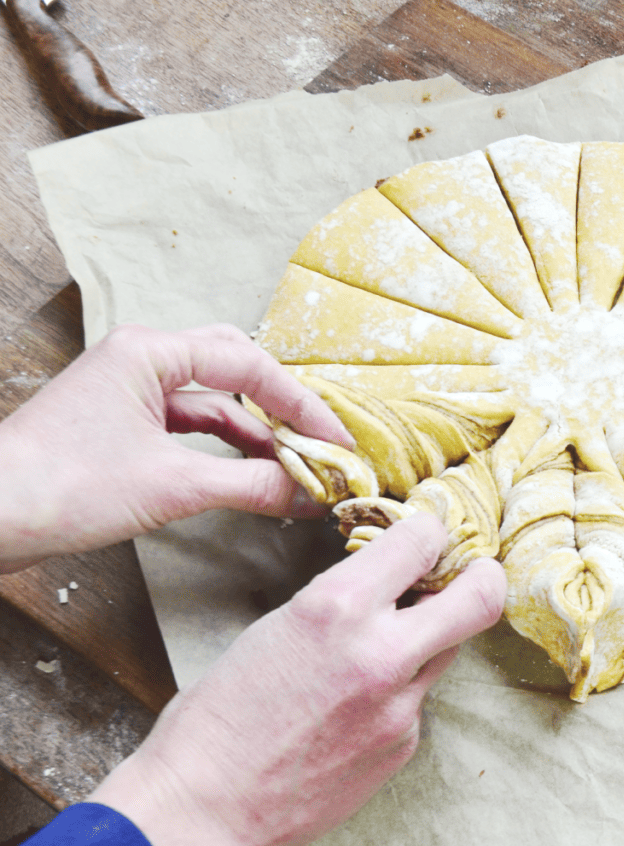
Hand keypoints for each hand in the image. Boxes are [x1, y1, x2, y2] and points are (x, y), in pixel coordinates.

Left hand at [0, 323, 352, 572]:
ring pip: (214, 401)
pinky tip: (254, 475)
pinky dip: (226, 449)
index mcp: (149, 352)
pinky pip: (190, 426)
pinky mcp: (121, 427)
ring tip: (297, 466)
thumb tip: (313, 494)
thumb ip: (254, 486)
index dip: (303, 405)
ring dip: (257, 433)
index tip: (338, 441)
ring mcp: (129, 393)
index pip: (250, 364)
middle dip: (283, 407)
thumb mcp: (174, 486)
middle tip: (323, 443)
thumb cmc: (63, 487)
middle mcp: (141, 361)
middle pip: (236, 369)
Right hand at [89, 512, 507, 845]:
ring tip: (384, 645)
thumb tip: (386, 586)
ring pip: (449, 650)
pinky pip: (418, 700)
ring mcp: (401, 706)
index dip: (428, 531)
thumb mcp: (274, 628)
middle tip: (472, 572)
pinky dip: (398, 693)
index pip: (422, 540)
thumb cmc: (216, 718)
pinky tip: (350, 710)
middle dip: (481, 577)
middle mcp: (382, 653)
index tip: (426, 534)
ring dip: (431, 637)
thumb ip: (341, 603)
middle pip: (480, 597)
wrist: (202, 814)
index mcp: (338, 608)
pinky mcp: (404, 746)